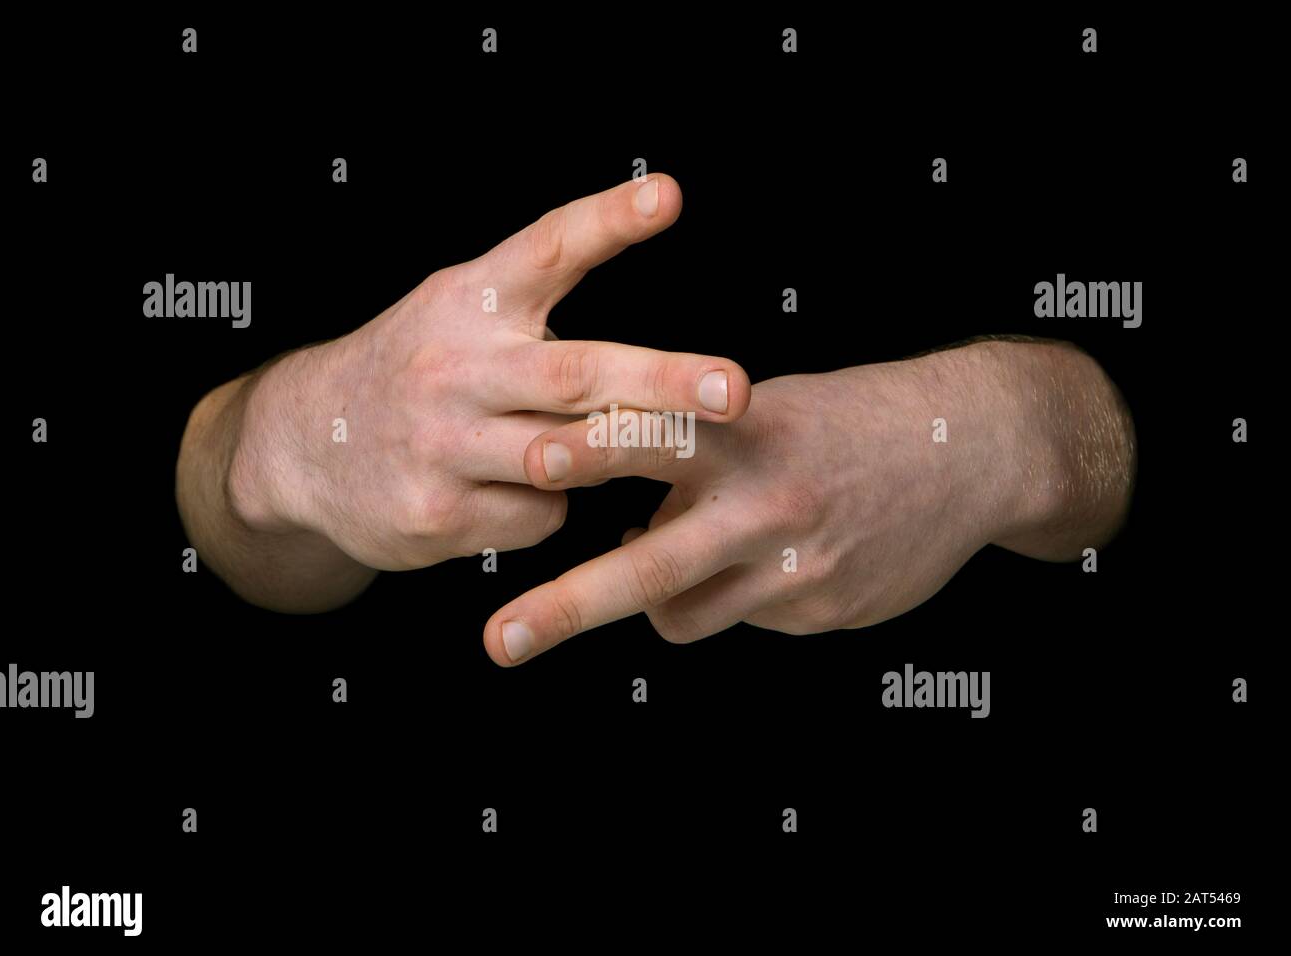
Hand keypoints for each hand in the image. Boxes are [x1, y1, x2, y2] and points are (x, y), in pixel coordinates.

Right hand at [225, 175, 750, 570]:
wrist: (306, 445)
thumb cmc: (417, 370)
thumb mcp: (461, 311)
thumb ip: (540, 306)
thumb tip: (649, 344)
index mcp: (472, 301)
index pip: (547, 248)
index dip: (608, 220)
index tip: (666, 195)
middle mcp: (456, 366)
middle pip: (576, 375)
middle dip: (661, 383)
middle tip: (731, 388)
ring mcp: (442, 444)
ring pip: (568, 459)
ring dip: (614, 458)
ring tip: (630, 446)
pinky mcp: (435, 514)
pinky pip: (538, 516)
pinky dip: (549, 505)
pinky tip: (511, 489)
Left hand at [484, 341, 1134, 663]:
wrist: (969, 451)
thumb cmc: (847, 423)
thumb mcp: (767, 413)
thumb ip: (691, 457)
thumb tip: (625, 519)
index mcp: (743, 433)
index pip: (652, 437)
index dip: (589, 448)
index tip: (533, 460)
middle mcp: (762, 504)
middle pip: (649, 565)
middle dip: (566, 607)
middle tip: (498, 640)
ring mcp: (793, 567)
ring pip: (682, 613)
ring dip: (662, 597)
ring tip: (702, 552)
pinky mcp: (819, 609)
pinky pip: (741, 619)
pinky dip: (736, 596)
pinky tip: (780, 557)